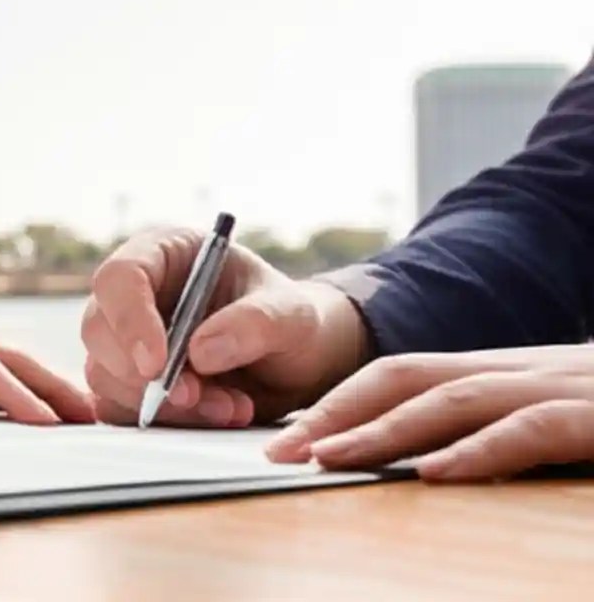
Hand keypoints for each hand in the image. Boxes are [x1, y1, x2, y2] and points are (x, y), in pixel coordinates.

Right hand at [81, 228, 368, 427]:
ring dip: (164, 404)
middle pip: (98, 330)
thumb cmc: (287, 319)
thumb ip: (254, 322)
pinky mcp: (129, 382)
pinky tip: (216, 413)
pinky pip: (121, 408)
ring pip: (106, 376)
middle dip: (142, 374)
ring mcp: (125, 340)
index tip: (157, 364)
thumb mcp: (291, 314)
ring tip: (229, 407)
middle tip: (195, 396)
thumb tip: (200, 351)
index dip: (130, 320)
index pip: (120, 278)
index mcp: (163, 253)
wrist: (293, 360)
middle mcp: (135, 294)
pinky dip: (166, 421)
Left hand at [265, 345, 593, 480]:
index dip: (343, 401)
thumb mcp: (558, 412)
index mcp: (508, 369)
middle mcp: (525, 369)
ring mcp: (566, 387)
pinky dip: (479, 451)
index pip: (406, 374)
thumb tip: (424, 459)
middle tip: (278, 450)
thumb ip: (498, 425)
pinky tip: (433, 474)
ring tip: (327, 460)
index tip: (289, 436)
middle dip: (338, 411)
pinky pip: (533, 430)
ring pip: (455, 399)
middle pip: (410, 378)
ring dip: (383, 431)